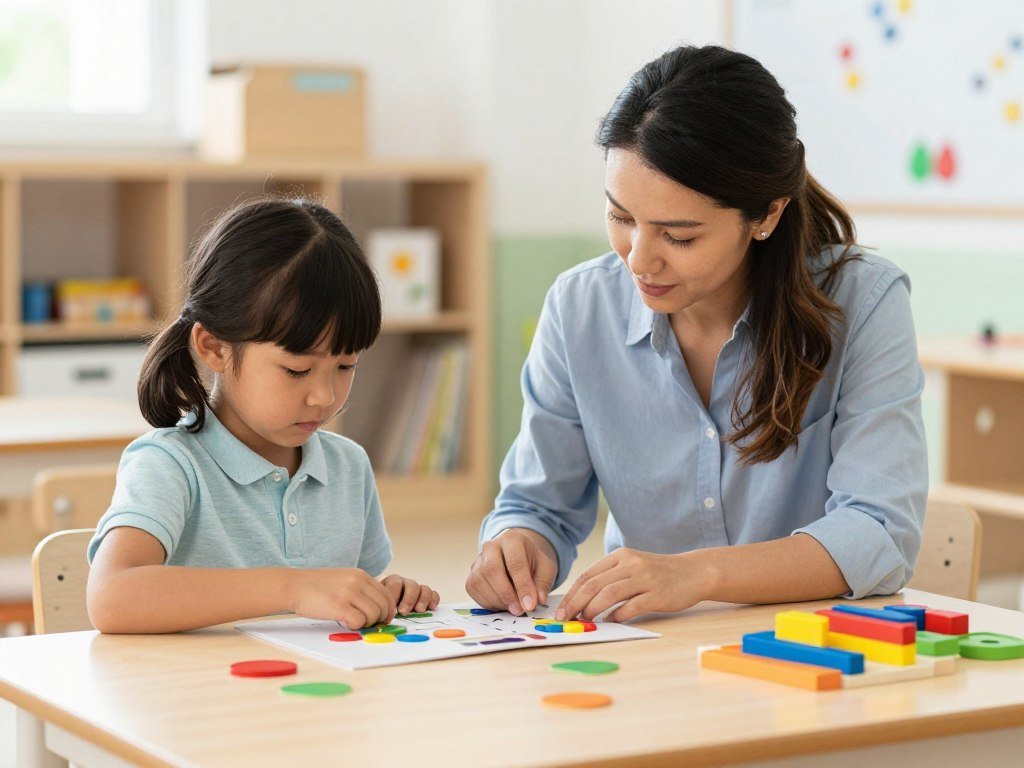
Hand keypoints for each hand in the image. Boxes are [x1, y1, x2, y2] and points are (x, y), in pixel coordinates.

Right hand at [291, 568, 396, 627]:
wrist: (294, 585)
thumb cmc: (317, 587)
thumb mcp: (343, 579)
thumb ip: (359, 590)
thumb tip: (375, 608)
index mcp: (360, 575)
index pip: (386, 593)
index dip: (388, 609)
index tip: (383, 618)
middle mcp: (358, 582)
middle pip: (384, 604)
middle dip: (380, 618)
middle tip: (370, 624)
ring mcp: (349, 593)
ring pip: (374, 614)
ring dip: (367, 623)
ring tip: (354, 622)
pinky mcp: (339, 606)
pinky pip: (359, 621)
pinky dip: (355, 626)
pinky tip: (345, 622)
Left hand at [382, 574, 440, 614]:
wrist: (387, 606)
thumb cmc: (383, 607)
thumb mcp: (380, 605)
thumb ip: (381, 608)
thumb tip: (379, 618)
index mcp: (392, 583)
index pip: (394, 583)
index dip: (394, 595)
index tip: (391, 610)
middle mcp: (405, 584)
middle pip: (411, 585)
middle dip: (409, 599)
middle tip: (404, 612)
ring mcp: (417, 590)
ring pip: (424, 588)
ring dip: (423, 599)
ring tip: (419, 610)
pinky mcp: (427, 597)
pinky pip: (433, 594)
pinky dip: (433, 600)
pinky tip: (431, 608)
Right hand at [466, 528, 557, 615]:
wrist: (517, 557)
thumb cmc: (532, 562)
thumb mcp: (546, 568)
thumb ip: (543, 583)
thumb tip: (538, 600)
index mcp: (512, 539)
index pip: (515, 563)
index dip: (522, 586)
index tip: (530, 605)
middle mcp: (491, 546)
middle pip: (492, 570)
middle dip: (506, 594)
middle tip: (519, 610)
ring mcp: (478, 560)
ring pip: (480, 581)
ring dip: (497, 600)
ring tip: (513, 608)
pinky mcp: (471, 575)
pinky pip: (474, 590)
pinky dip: (487, 602)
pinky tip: (502, 604)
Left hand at [556, 548, 711, 622]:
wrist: (694, 572)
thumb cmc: (659, 573)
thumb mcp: (633, 565)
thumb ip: (611, 577)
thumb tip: (582, 599)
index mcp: (621, 556)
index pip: (588, 575)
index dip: (572, 593)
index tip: (561, 609)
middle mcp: (631, 564)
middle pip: (594, 584)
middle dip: (576, 603)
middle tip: (566, 618)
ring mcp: (645, 578)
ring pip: (609, 594)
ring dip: (592, 609)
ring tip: (586, 620)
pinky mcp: (657, 594)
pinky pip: (631, 606)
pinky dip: (617, 615)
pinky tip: (610, 621)